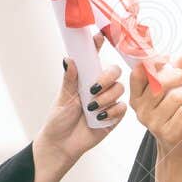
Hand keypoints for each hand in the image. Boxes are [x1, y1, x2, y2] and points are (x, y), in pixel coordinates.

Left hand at [34, 36, 125, 167]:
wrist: (62, 145)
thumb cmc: (59, 120)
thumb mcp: (63, 98)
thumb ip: (69, 79)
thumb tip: (69, 59)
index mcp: (85, 78)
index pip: (94, 58)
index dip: (98, 45)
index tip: (99, 36)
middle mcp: (99, 87)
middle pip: (115, 72)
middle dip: (106, 77)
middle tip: (93, 89)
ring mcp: (107, 102)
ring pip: (119, 90)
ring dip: (106, 98)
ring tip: (91, 108)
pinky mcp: (114, 117)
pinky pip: (122, 108)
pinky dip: (112, 111)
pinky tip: (100, 117)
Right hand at [131, 55, 181, 158]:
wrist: (177, 147)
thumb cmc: (173, 116)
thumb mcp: (170, 92)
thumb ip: (175, 72)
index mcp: (137, 98)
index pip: (138, 74)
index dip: (153, 63)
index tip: (167, 59)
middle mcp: (141, 111)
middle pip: (158, 84)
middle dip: (177, 75)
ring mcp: (154, 124)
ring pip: (174, 97)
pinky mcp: (170, 133)